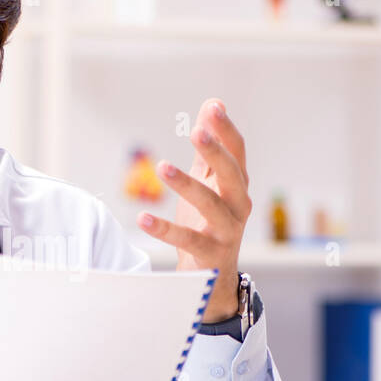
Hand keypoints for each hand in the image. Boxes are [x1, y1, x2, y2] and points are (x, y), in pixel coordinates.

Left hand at [138, 98, 251, 321]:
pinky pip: (187, 239)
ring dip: (186, 185)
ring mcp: (227, 231)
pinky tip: (143, 218)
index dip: (226, 130)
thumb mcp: (208, 183)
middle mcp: (238, 205)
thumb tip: (213, 104)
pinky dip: (164, 229)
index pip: (237, 152)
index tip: (214, 107)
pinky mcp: (210, 254)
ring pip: (210, 204)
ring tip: (162, 167)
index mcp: (237, 185)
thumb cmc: (208, 222)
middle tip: (196, 132)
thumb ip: (209, 149)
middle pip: (232, 174)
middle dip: (216, 152)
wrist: (212, 275)